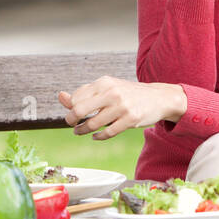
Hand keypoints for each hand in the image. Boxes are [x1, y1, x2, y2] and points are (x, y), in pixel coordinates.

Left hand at [57, 78, 186, 139]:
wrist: (158, 98)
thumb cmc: (127, 94)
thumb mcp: (107, 88)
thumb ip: (84, 93)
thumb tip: (60, 97)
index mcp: (104, 82)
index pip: (76, 97)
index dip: (70, 107)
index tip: (71, 113)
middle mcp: (112, 92)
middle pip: (80, 109)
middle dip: (71, 119)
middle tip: (71, 124)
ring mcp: (122, 106)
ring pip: (93, 123)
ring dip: (83, 130)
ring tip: (79, 131)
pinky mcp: (131, 119)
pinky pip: (108, 132)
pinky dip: (98, 136)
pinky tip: (95, 136)